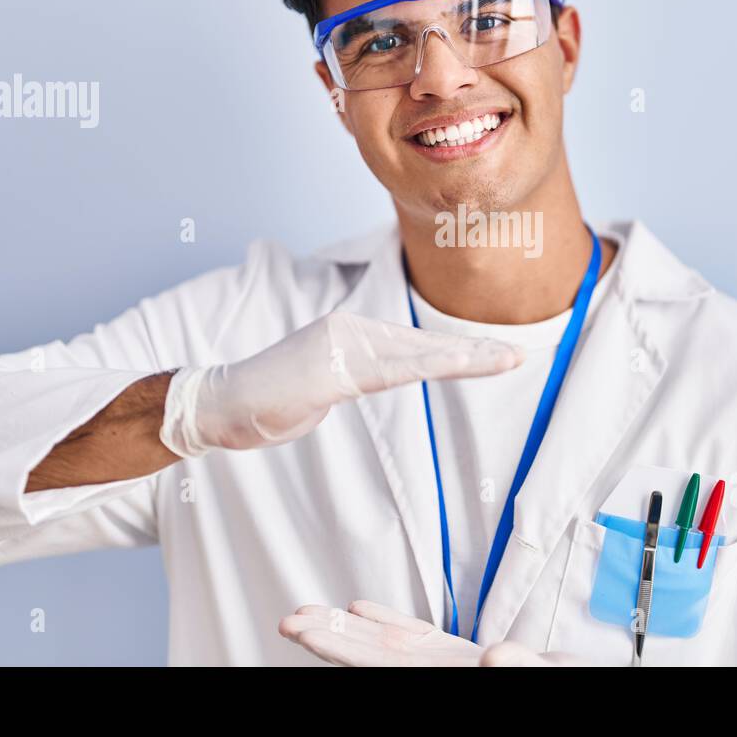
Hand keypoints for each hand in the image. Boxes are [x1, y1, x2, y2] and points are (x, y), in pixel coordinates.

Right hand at [160, 311, 522, 457]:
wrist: (218, 404)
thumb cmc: (268, 401)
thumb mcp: (322, 388)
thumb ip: (353, 378)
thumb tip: (374, 378)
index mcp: (350, 335)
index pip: (413, 345)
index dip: (456, 351)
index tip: (495, 355)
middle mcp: (351, 331)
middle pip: (424, 344)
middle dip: (474, 352)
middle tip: (518, 354)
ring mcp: (341, 346)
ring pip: (415, 354)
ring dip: (464, 358)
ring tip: (504, 360)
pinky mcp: (333, 368)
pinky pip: (391, 370)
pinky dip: (429, 366)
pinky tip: (458, 365)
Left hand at [278, 600, 594, 666]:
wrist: (585, 683)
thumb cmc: (569, 683)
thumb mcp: (550, 675)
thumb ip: (522, 669)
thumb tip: (495, 657)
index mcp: (450, 678)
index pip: (379, 665)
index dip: (338, 648)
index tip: (302, 631)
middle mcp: (438, 674)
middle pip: (370, 655)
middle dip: (329, 636)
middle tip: (289, 618)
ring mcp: (447, 665)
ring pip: (386, 643)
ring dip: (349, 627)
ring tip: (313, 612)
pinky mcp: (460, 656)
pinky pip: (414, 637)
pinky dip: (387, 621)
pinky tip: (362, 609)